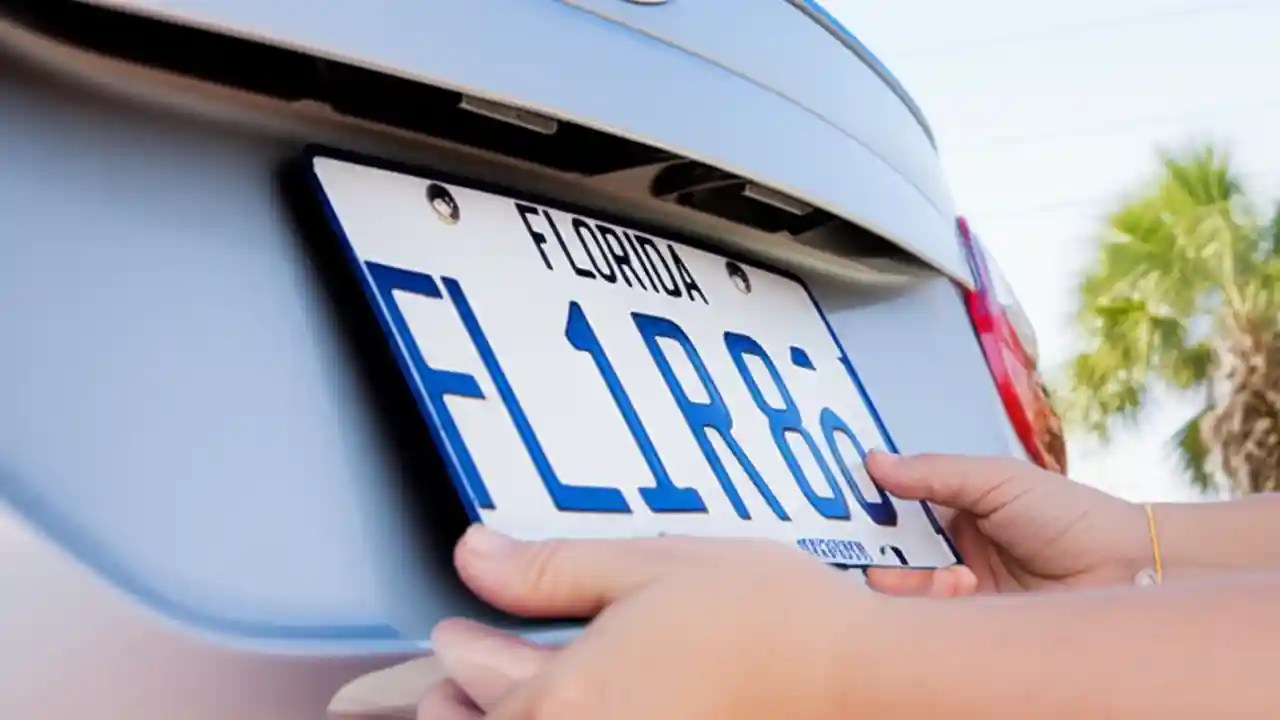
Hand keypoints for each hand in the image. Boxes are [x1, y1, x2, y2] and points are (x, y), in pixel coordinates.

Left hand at [418, 526, 916, 718]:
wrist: (858, 679)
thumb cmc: (768, 621)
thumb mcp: (648, 565)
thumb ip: (550, 570)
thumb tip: (475, 555)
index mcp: (569, 700)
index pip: (467, 690)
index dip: (456, 657)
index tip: (455, 635)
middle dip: (465, 705)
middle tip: (466, 676)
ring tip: (529, 691)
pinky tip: (601, 701)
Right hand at [864, 452, 1149, 595]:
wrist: (1128, 570)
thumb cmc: (1071, 516)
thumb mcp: (998, 481)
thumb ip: (934, 473)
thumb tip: (873, 460)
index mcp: (956, 509)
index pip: (896, 507)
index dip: (868, 505)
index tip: (840, 499)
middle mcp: (952, 550)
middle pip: (892, 551)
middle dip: (872, 548)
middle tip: (856, 544)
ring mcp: (961, 591)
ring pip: (904, 588)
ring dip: (904, 578)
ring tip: (921, 570)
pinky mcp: (973, 627)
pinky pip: (932, 618)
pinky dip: (935, 600)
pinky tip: (959, 583)